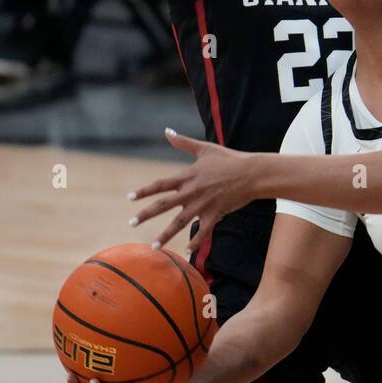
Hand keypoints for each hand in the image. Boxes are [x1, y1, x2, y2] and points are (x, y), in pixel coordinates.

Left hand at [129, 128, 255, 252]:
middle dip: (146, 215)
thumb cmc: (229, 159)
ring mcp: (202, 204)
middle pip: (163, 205)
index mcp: (187, 177)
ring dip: (165, 235)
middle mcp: (191, 192)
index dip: (144, 191)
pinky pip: (203, 231)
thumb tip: (167, 130)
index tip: (130, 198)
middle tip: (132, 223)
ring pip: (179, 223)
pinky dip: (195, 242)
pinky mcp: (215, 214)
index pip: (160, 185)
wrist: (251, 173)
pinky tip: (187, 251)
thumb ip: (183, 142)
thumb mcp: (204, 148)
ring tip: (154, 246)